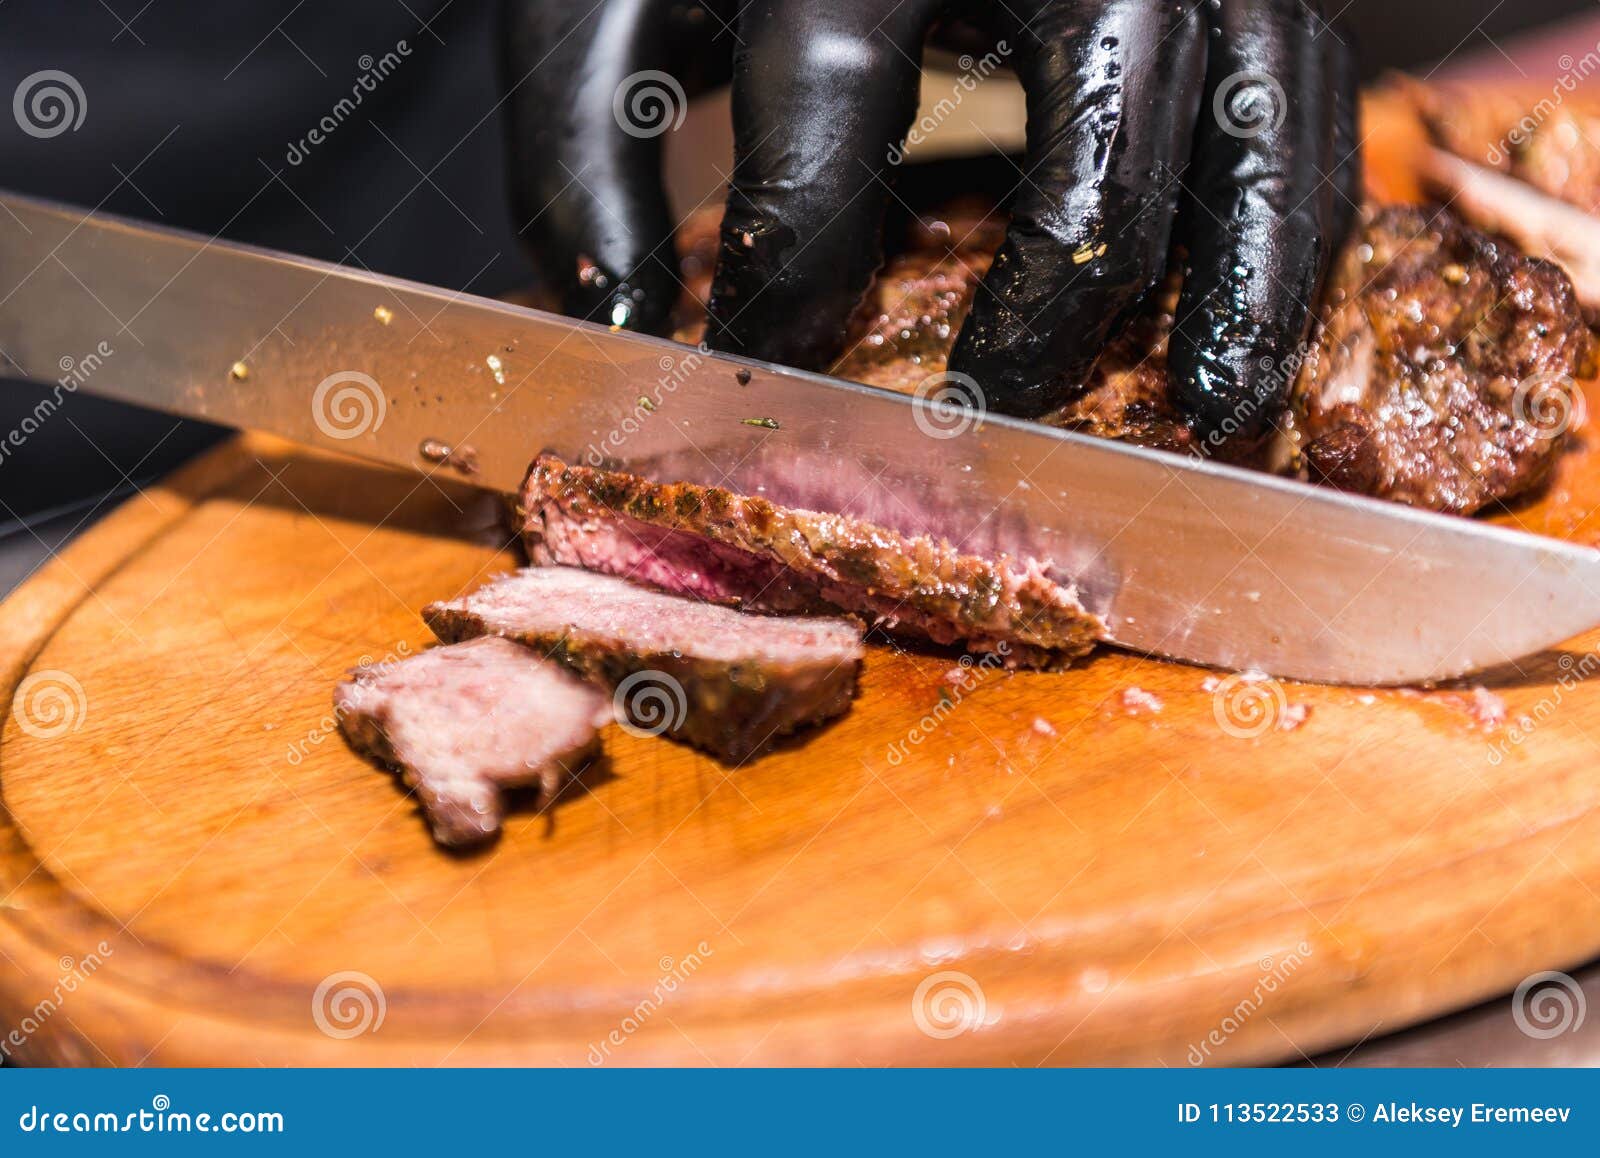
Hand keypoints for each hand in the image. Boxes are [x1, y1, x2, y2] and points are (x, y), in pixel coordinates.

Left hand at [500, 1, 1360, 441]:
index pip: (836, 116)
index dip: (800, 271)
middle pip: (1095, 127)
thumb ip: (589, 139)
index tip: (767, 367)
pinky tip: (1261, 315)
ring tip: (1210, 411)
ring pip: (1248, 111)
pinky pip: (1306, 92)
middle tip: (989, 418)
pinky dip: (1298, 211)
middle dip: (1046, 302)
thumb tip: (628, 324)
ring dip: (1237, 278)